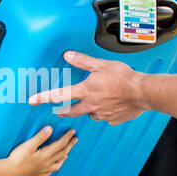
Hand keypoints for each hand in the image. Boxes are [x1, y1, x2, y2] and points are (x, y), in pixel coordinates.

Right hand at [7, 124, 76, 175]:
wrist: (10, 173)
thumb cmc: (18, 158)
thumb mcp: (28, 145)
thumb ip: (40, 137)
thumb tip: (50, 128)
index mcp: (45, 154)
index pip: (60, 144)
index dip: (67, 137)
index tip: (73, 131)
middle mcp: (47, 163)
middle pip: (62, 153)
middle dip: (69, 145)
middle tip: (75, 139)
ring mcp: (43, 170)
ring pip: (58, 164)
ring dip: (64, 157)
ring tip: (67, 153)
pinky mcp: (38, 174)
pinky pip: (50, 172)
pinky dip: (54, 167)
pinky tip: (53, 166)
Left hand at [27, 50, 143, 124]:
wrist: (143, 93)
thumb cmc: (124, 78)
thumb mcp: (101, 65)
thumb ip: (83, 61)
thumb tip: (68, 55)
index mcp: (86, 91)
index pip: (59, 95)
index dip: (44, 97)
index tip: (33, 101)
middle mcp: (91, 105)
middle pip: (71, 111)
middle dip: (63, 111)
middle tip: (59, 111)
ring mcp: (102, 114)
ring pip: (90, 114)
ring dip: (88, 109)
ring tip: (95, 102)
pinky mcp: (113, 119)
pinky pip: (106, 117)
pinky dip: (106, 112)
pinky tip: (112, 105)